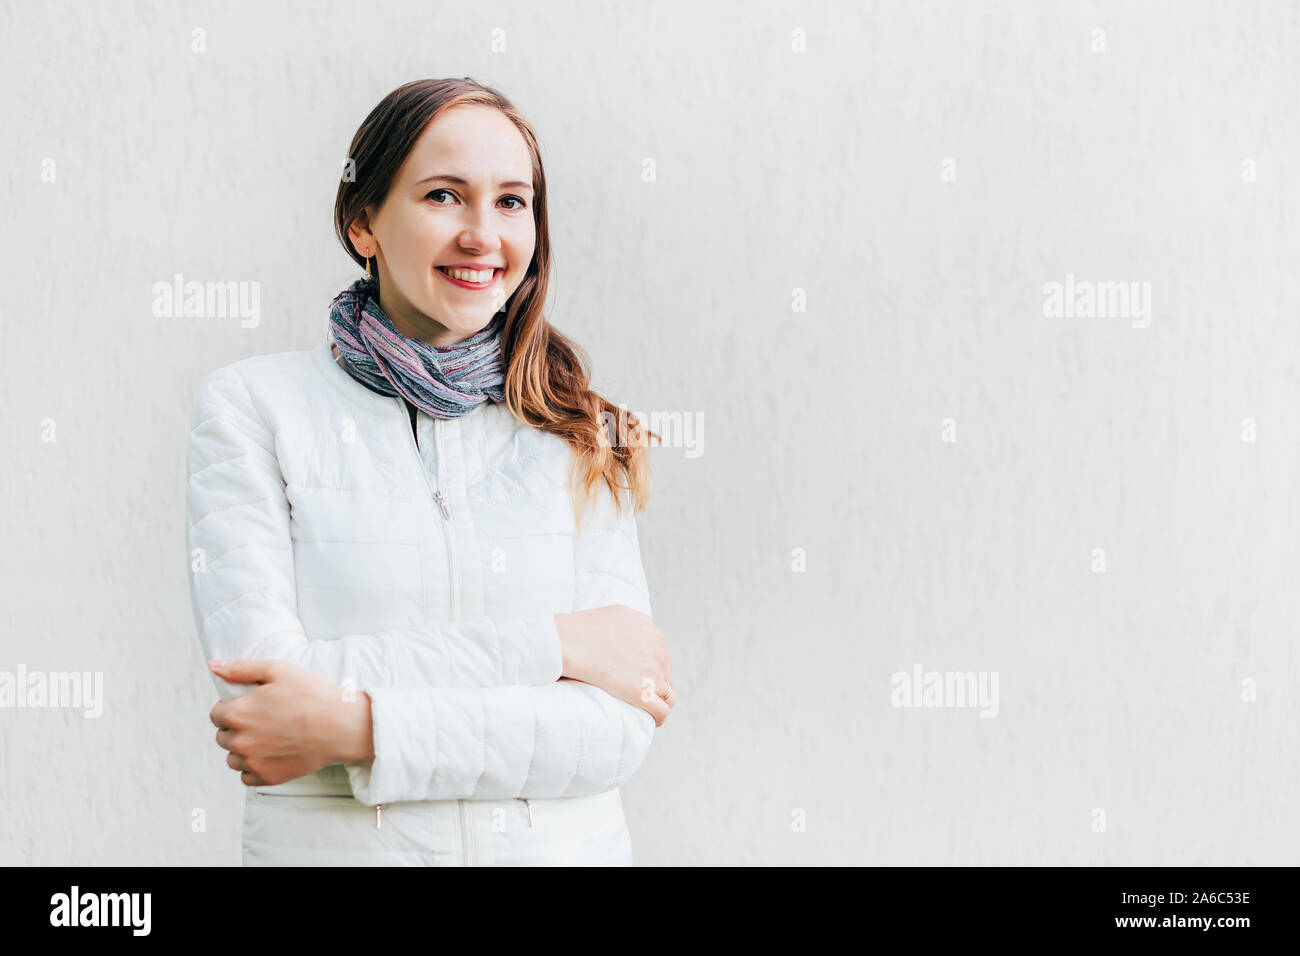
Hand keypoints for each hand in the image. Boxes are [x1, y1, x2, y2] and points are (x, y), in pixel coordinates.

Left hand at [207, 658, 373, 786]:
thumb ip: (242, 669)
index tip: (251, 706)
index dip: (232, 707)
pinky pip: (247, 777)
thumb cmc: (313, 696)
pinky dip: (255, 767)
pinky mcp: (268, 777)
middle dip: (237, 728)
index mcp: (238, 713)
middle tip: (263, 720)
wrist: (342, 726)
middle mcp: (240, 741)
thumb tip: (214, 666)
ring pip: (233, 758)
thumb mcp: (278, 670)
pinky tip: (272, 753)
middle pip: (222, 736)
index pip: (216, 714)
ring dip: (243, 749)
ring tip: (268, 737)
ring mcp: (253, 762)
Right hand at [554, 605, 675, 725]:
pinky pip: (662, 711)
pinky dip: (658, 717)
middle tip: (639, 693)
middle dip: (655, 683)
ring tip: (645, 709)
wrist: (572, 643)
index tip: (639, 675)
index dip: (650, 667)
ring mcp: (653, 672)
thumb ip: (628, 625)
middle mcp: (657, 649)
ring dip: (656, 700)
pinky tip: (650, 720)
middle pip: (665, 673)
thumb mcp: (615, 614)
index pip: (660, 653)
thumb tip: (625, 637)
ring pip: (667, 694)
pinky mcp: (645, 692)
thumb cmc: (581, 629)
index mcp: (648, 628)